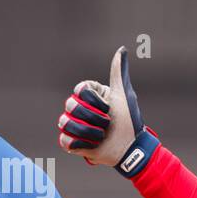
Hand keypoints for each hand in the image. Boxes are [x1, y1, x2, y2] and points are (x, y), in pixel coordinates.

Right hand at [57, 46, 159, 175]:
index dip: (94, 101)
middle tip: (106, 124)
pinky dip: (80, 144)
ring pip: (65, 122)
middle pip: (70, 105)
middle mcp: (79, 108)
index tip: (108, 107)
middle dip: (93, 117)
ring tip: (101, 136)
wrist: (130, 148)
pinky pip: (65, 140)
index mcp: (89, 96)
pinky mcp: (72, 143)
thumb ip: (119, 72)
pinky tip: (93, 144)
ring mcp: (74, 125)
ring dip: (88, 131)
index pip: (79, 90)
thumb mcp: (123, 95)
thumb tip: (121, 49)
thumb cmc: (129, 121)